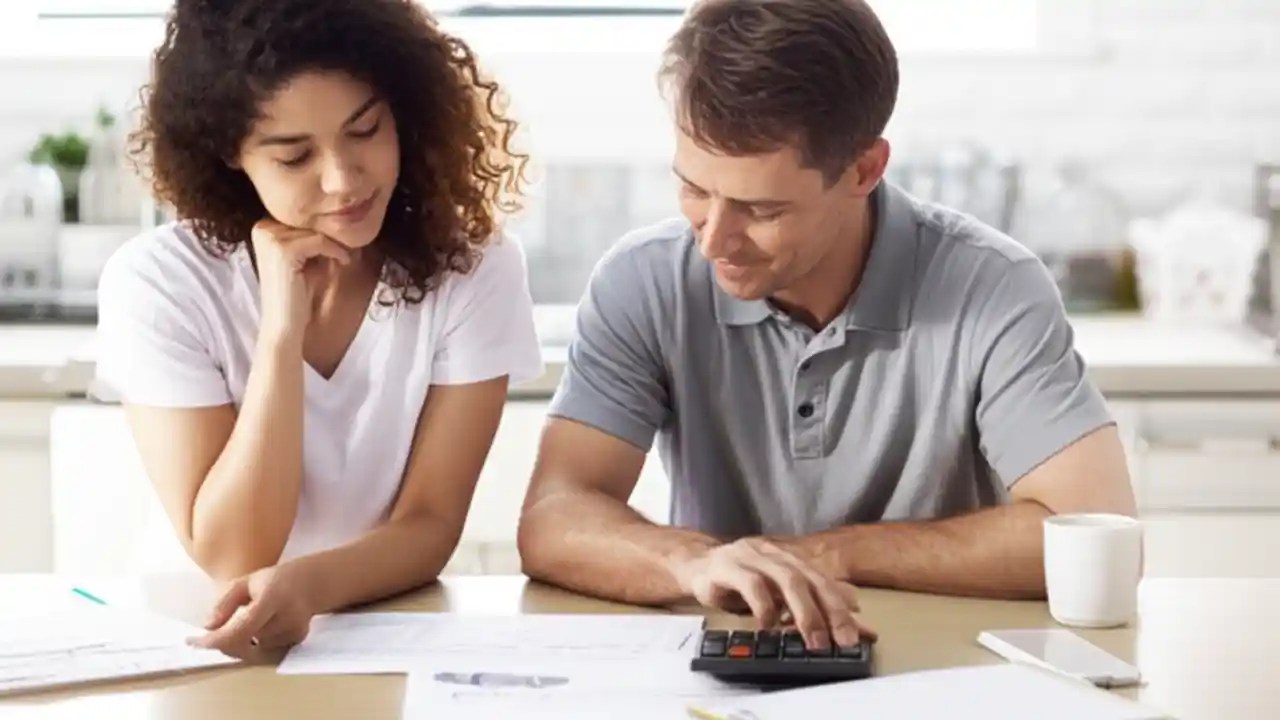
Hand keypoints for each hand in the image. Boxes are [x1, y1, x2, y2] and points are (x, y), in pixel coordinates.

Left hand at [188, 562, 317, 658]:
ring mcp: (294, 630)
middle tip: (211, 635)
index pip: (242, 627)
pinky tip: (263, 626)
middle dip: (224, 642)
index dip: (217, 639)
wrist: (311, 583)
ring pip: (254, 648)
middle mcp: (287, 616)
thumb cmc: (274, 581)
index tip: (195, 642)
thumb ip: (225, 602)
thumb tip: (208, 627)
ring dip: (242, 641)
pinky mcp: (297, 640)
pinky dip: (256, 643)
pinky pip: (266, 650)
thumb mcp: (246, 581)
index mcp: (272, 597)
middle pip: (246, 642)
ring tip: (248, 621)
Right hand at [251, 219, 350, 338]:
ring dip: (334, 244)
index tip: (338, 242)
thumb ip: (311, 237)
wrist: (285, 323)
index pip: (300, 218)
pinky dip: (335, 251)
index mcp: (263, 228)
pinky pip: (320, 241)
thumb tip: (339, 216)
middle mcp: (262, 229)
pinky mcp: (284, 250)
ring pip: (315, 230)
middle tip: (344, 249)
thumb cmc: (296, 292)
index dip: (321, 229)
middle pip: (307, 221)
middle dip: (328, 235)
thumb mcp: (304, 258)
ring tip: (342, 258)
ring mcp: (270, 238)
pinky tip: (343, 262)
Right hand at [670, 537, 875, 649]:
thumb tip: (854, 611)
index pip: (822, 580)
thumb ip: (810, 600)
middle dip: (830, 611)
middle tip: (841, 640)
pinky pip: (751, 584)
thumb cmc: (740, 580)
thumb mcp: (777, 591)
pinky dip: (764, 607)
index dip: (842, 605)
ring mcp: (750, 557)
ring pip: (785, 579)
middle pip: (809, 579)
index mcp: (789, 558)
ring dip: (803, 612)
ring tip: (813, 639)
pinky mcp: (727, 567)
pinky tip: (768, 626)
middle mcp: (774, 554)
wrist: (697, 565)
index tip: (859, 632)